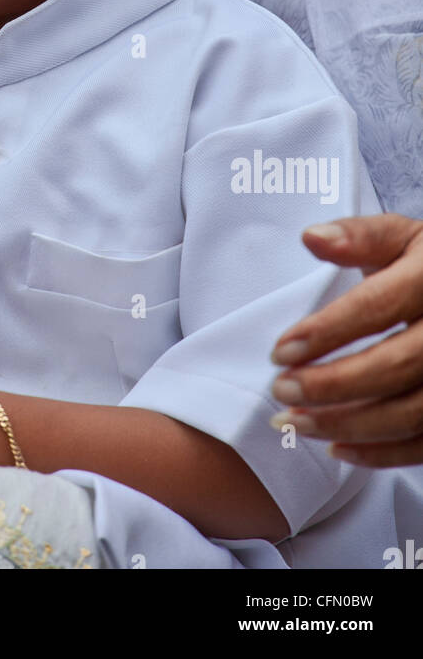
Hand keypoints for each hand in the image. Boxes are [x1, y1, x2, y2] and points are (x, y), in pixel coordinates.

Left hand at [269, 215, 422, 464]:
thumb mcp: (401, 238)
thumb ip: (358, 238)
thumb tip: (311, 237)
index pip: (377, 307)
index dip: (327, 332)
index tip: (280, 351)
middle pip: (395, 366)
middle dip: (331, 384)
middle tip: (282, 390)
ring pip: (411, 413)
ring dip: (348, 425)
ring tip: (298, 422)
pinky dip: (381, 453)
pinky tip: (337, 448)